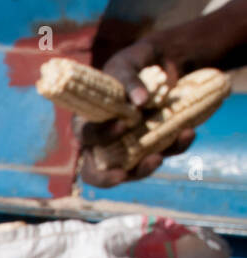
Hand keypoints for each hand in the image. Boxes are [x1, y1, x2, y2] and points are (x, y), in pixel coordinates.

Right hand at [76, 40, 193, 187]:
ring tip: (161, 155)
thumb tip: (139, 102)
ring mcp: (130, 148)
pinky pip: (163, 154)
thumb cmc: (134, 63)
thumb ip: (128, 79)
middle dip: (108, 178)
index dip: (100, 136)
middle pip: (96, 172)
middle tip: (123, 175)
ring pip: (131, 171)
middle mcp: (105, 142)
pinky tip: (188, 132)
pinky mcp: (154, 146)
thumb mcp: (128, 63)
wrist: (163, 62)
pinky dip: (176, 146)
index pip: (86, 136)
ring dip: (146, 168)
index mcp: (89, 121)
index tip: (122, 125)